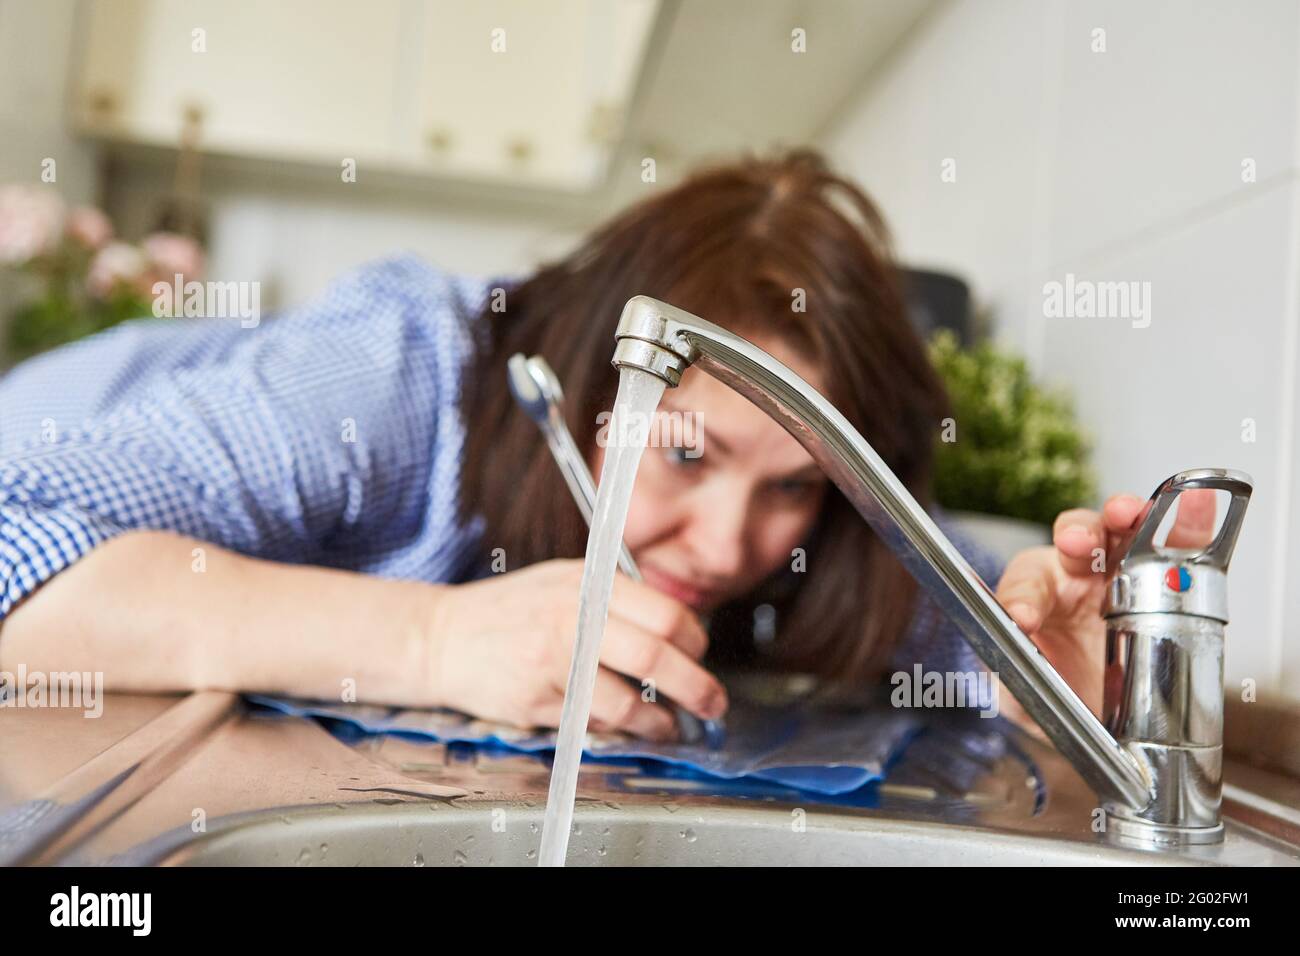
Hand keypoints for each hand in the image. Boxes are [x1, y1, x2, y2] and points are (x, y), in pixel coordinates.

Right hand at [427, 559, 727, 740]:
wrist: (441, 637)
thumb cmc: (510, 610)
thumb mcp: (564, 581)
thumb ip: (615, 598)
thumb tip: (676, 630)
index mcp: (588, 584)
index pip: (665, 613)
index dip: (695, 641)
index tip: (701, 655)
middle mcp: (573, 619)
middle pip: (655, 656)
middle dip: (696, 688)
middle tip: (713, 704)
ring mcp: (553, 663)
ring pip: (627, 702)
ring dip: (659, 722)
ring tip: (671, 726)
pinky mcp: (537, 702)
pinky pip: (593, 722)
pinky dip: (618, 729)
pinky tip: (627, 728)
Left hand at [993, 489, 1217, 734]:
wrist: (1100, 719)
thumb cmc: (1055, 691)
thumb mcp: (1018, 690)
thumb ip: (1009, 676)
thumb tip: (1006, 670)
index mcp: (1038, 594)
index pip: (1026, 582)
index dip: (1024, 597)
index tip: (1024, 619)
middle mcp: (1079, 575)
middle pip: (1076, 535)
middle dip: (1076, 533)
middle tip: (1074, 542)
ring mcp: (1124, 575)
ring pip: (1124, 531)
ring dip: (1125, 514)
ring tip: (1127, 512)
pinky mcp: (1168, 586)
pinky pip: (1180, 547)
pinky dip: (1190, 523)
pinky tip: (1195, 503)